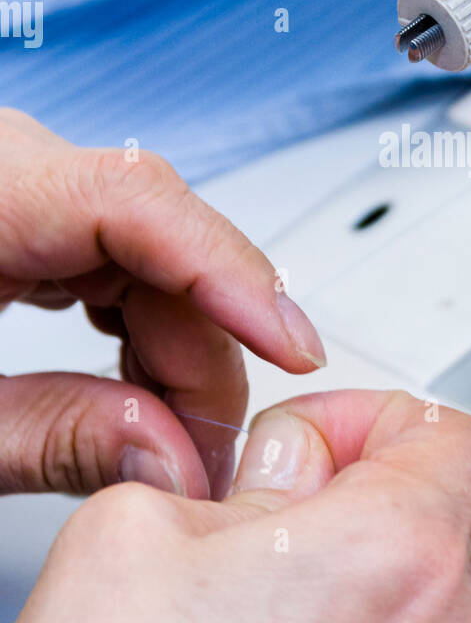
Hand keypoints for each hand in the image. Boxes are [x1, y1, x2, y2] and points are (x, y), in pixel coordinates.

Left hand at [0, 109, 324, 500]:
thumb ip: (45, 434)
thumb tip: (166, 454)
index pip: (137, 201)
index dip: (233, 274)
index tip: (290, 344)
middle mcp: (3, 167)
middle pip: (156, 240)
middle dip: (200, 351)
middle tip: (206, 456)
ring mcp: (14, 186)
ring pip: (144, 252)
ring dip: (173, 346)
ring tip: (168, 437)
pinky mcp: (18, 213)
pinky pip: (108, 258)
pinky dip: (134, 326)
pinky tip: (131, 385)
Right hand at [0, 390, 470, 622]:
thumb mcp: (142, 530)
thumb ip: (248, 473)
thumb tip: (289, 466)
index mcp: (394, 555)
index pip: (461, 437)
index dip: (380, 419)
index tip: (319, 441)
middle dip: (401, 485)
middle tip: (306, 498)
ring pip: (469, 600)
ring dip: (403, 570)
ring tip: (294, 582)